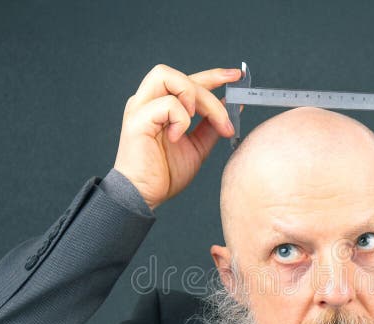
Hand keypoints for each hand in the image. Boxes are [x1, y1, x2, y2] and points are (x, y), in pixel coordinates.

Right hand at [113, 64, 243, 209]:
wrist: (144, 197)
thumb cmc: (165, 174)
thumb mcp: (197, 147)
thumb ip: (210, 126)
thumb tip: (232, 107)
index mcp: (160, 106)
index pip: (188, 80)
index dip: (213, 75)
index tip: (237, 76)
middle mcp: (147, 102)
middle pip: (180, 75)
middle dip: (209, 91)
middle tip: (225, 120)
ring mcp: (140, 108)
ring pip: (168, 76)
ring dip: (192, 97)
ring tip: (197, 121)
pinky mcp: (137, 120)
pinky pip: (166, 104)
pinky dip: (180, 119)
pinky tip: (177, 137)